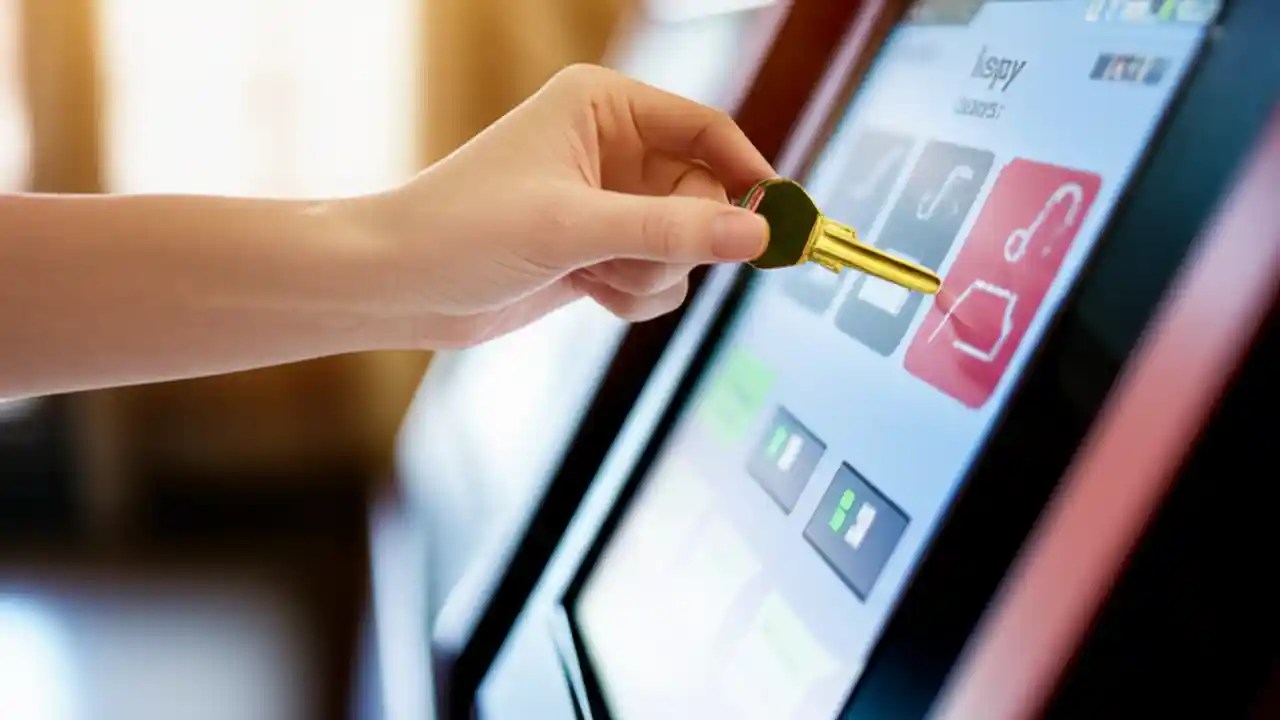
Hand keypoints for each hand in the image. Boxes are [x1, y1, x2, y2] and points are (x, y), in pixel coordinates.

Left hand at [350, 63, 773, 347]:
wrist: (400, 285)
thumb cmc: (465, 230)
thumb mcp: (573, 227)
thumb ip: (670, 229)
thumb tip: (756, 235)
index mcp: (604, 107)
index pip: (706, 130)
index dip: (748, 173)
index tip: (780, 220)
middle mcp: (612, 148)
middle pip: (704, 195)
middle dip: (678, 240)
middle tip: (640, 258)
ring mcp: (608, 202)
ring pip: (684, 244)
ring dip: (651, 273)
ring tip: (594, 275)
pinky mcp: (600, 248)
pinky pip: (659, 275)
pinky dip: (634, 294)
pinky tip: (585, 292)